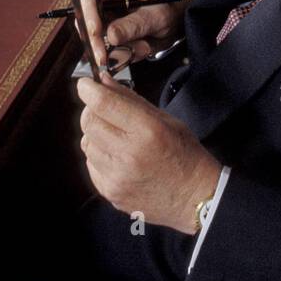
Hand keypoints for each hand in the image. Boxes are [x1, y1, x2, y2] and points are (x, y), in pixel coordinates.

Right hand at [77, 0, 194, 66]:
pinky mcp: (109, 30)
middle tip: (104, 58)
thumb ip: (135, 25)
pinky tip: (143, 47)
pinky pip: (106, 46)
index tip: (95, 33)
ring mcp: (106, 14)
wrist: (179, 16)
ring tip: (144, 47)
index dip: (87, 12)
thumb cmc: (170, 7)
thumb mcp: (157, 16)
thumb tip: (110, 36)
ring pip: (95, 36)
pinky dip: (122, 53)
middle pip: (86, 17)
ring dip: (115, 49)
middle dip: (96, 40)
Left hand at [77, 74, 220, 233]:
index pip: (104, 104)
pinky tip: (117, 157)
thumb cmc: (185, 155)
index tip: (86, 84)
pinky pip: (91, 165)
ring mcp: (117, 177)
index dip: (89, 90)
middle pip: (89, 123)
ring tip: (116, 136)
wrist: (194, 198)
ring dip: (96, 134)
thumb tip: (104, 82)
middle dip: (91, 110)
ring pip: (87, 143)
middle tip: (103, 109)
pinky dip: (99, 156)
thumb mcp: (166, 120)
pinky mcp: (110, 192)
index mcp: (148, 131)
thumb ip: (132, 100)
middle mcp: (129, 155)